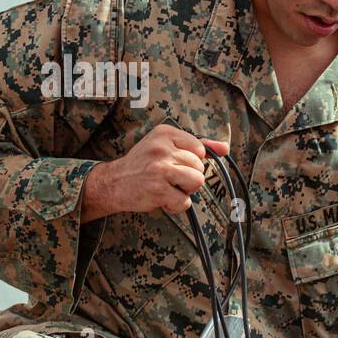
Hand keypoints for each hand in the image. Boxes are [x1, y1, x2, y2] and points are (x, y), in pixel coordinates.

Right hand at [83, 124, 229, 220]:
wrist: (112, 183)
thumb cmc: (144, 165)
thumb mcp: (166, 147)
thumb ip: (197, 146)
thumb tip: (225, 148)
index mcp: (165, 133)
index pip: (200, 150)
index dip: (191, 162)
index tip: (172, 163)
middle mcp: (161, 148)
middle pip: (200, 167)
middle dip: (188, 177)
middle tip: (166, 177)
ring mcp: (159, 168)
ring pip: (197, 182)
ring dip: (184, 190)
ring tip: (166, 187)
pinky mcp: (157, 189)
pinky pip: (185, 201)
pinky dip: (176, 204)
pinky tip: (160, 197)